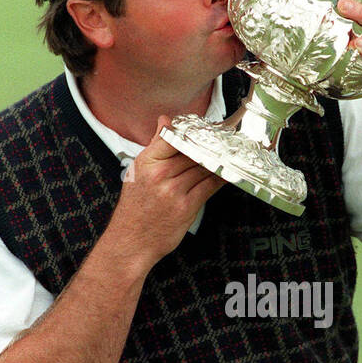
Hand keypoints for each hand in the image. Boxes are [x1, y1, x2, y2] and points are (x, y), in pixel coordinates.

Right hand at [112, 118, 224, 266]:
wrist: (131, 242)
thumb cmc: (135, 207)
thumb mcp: (137, 172)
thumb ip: (155, 145)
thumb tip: (165, 120)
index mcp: (146, 163)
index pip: (172, 136)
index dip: (193, 130)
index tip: (207, 127)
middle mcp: (159, 175)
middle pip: (192, 151)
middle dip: (210, 145)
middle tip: (226, 139)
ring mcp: (173, 191)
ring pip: (203, 167)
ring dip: (218, 160)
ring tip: (230, 154)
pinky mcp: (186, 207)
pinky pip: (209, 186)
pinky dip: (220, 178)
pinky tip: (227, 173)